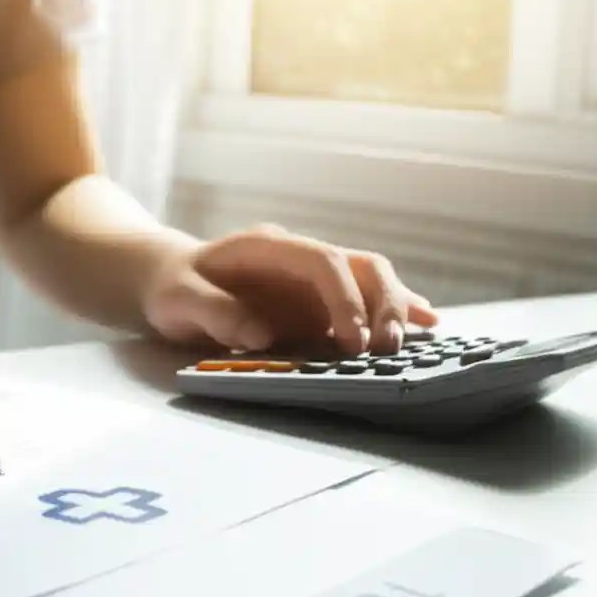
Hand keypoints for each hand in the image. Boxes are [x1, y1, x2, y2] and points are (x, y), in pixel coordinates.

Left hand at [141, 224, 437, 354]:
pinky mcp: (318, 303)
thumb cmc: (172, 287)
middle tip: (389, 348)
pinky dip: (396, 311)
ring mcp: (313, 280)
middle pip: (359, 265)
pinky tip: (427, 325)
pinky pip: (366, 301)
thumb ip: (212, 312)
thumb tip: (261, 333)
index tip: (353, 339)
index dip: (343, 297)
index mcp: (267, 248)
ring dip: (397, 307)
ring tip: (422, 339)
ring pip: (371, 280)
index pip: (322, 261)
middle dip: (382, 303)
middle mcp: (300, 257)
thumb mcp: (175, 299)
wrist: (169, 279)